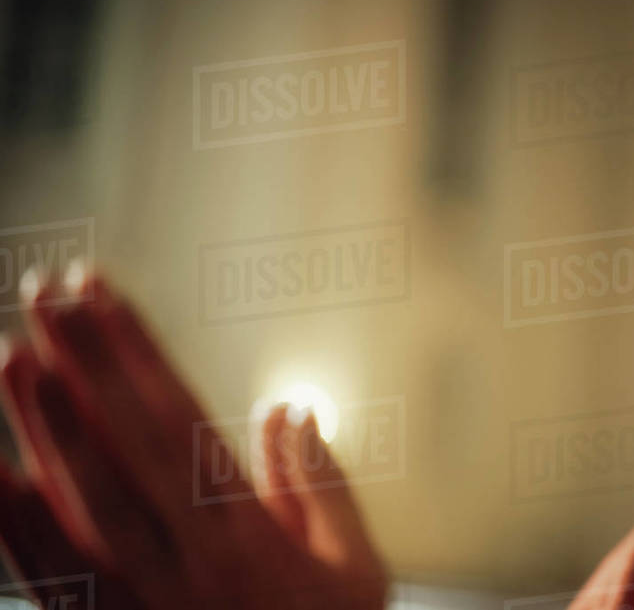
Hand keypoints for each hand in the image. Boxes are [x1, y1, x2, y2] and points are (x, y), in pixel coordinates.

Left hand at [0, 267, 388, 608]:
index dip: (136, 353)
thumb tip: (291, 409)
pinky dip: (12, 521)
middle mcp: (183, 560)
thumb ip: (321, 487)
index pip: (179, 422)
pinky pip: (46, 574)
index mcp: (247, 535)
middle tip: (46, 296)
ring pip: (75, 501)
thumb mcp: (357, 572)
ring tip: (15, 355)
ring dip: (40, 426)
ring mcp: (136, 599)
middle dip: (82, 363)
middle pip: (120, 446)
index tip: (104, 297)